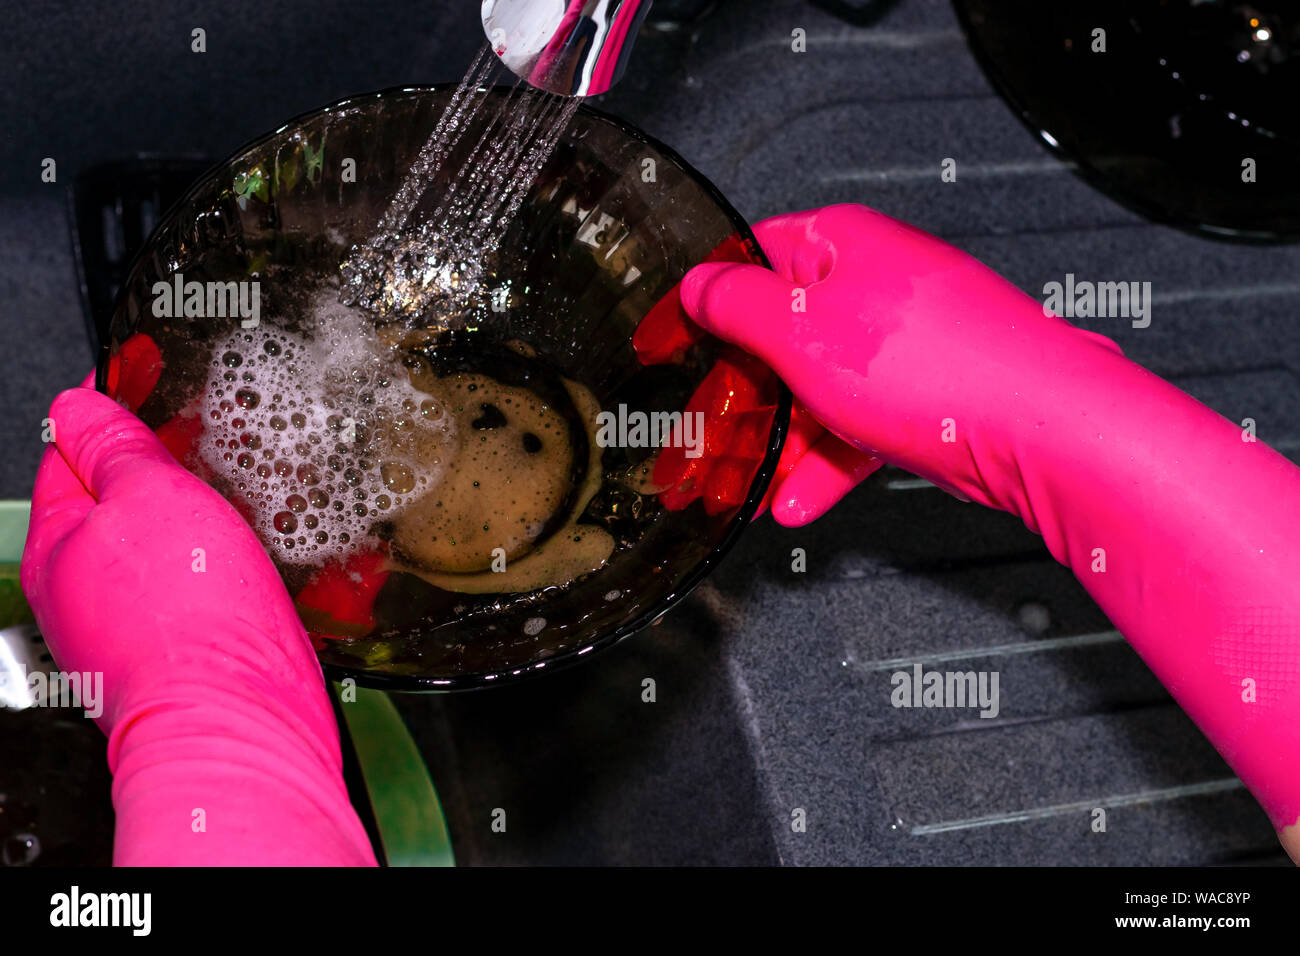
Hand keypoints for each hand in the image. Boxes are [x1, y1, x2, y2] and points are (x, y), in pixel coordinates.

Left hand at [22, 373, 374, 864]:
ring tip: (260, 502)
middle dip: (176, 464)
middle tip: (221, 437)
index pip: (71, 448)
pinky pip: (219, 588)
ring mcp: (140, 623)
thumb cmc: (189, 623)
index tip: (148, 369)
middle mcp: (89, 589)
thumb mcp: (149, 498)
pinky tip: (278, 565)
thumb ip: (114, 445)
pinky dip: (248, 568)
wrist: (240, 724)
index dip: (113, 402)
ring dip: (219, 516)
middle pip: (130, 497)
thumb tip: (80, 404)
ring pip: (181, 542)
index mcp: (59, 544)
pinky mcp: (194, 649)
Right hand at [682, 204, 1299, 857]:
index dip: (697, 306)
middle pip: (774, 339)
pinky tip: (798, 500)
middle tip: (695, 438)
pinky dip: (824, 465)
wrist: (1041, 430)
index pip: (745, 261)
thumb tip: (699, 285)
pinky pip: (853, 428)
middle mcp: (869, 288)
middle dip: (731, 397)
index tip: (660, 344)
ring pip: (811, 392)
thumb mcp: (802, 333)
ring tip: (737, 486)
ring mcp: (897, 345)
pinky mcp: (920, 397)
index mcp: (838, 245)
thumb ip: (738, 305)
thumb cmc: (938, 366)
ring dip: (773, 444)